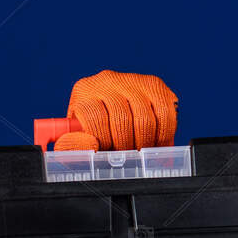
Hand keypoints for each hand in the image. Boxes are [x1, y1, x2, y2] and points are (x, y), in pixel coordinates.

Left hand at [55, 70, 177, 150]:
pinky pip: (164, 113)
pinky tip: (155, 142)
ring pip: (144, 118)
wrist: (112, 119)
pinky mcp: (154, 84)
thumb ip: (72, 147)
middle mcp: (106, 80)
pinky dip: (163, 133)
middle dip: (125, 146)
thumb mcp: (75, 141)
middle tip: (126, 157)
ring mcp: (132, 79)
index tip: (109, 155)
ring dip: (144, 142)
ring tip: (139, 151)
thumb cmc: (91, 134)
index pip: (95, 118)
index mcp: (83, 91)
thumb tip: (89, 145)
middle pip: (121, 119)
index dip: (105, 142)